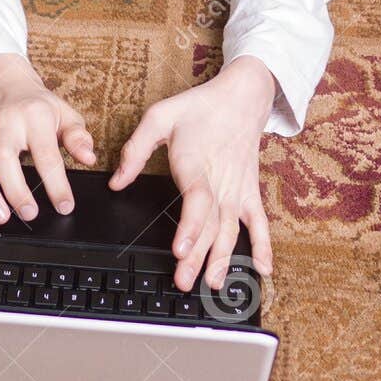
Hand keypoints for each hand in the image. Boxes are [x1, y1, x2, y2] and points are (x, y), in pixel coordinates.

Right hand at [0, 53, 94, 225]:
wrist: (3, 84)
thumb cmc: (37, 105)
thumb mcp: (65, 113)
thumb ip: (78, 137)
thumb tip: (88, 157)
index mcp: (34, 117)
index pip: (45, 153)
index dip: (55, 182)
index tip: (64, 205)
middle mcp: (5, 125)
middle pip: (3, 157)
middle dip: (14, 189)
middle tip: (29, 213)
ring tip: (0, 217)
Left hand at [109, 57, 275, 292]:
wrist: (242, 98)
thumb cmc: (199, 108)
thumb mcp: (159, 117)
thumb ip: (136, 149)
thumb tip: (117, 181)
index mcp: (197, 165)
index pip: (196, 202)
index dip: (189, 227)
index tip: (180, 249)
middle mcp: (220, 183)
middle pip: (210, 225)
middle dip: (198, 257)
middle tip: (185, 281)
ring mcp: (237, 191)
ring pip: (231, 230)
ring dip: (223, 259)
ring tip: (213, 283)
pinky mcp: (249, 193)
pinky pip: (259, 222)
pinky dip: (264, 245)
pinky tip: (263, 269)